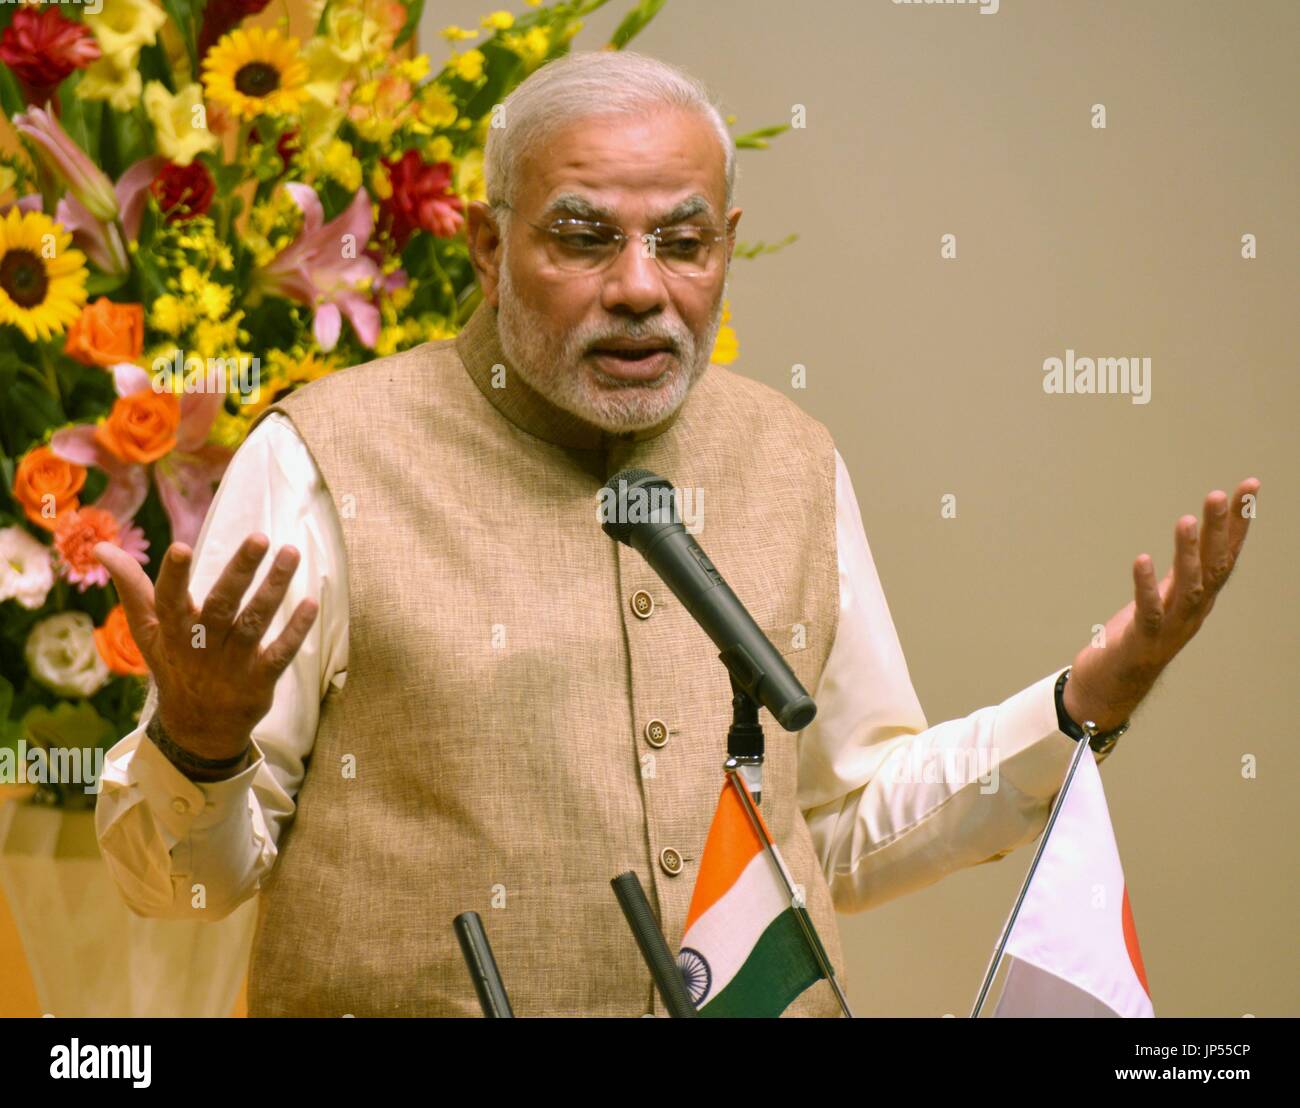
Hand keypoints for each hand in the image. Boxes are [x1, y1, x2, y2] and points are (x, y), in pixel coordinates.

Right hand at [93, 534, 318, 760]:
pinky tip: (310, 603)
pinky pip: (280, 654)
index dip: (173, 577)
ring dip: (274, 588)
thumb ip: (132, 587)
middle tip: (259, 537)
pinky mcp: (259, 679)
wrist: (198, 729)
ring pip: (255, 622)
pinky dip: (295, 631)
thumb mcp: (147, 631)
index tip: (180, 547)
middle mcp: (203, 646)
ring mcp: (233, 664)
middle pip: (222, 605)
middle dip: (239, 571)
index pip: (168, 601)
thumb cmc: (174, 665)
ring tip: (290, 554)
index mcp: (173, 632)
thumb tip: (101, 547)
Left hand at [1064, 478, 1259, 732]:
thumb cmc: (1136, 638)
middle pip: (1213, 567)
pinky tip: (1142, 559)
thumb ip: (1180, 571)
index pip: (1225, 554)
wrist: (1110, 688)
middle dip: (1219, 530)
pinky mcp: (1142, 640)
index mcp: (1198, 598)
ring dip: (1187, 554)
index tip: (1249, 487)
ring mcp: (1170, 628)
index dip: (1238, 523)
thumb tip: (1194, 537)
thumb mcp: (1163, 597)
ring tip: (1185, 521)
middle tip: (1218, 494)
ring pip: (1187, 587)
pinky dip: (1146, 585)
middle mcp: (1192, 612)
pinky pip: (1149, 611)